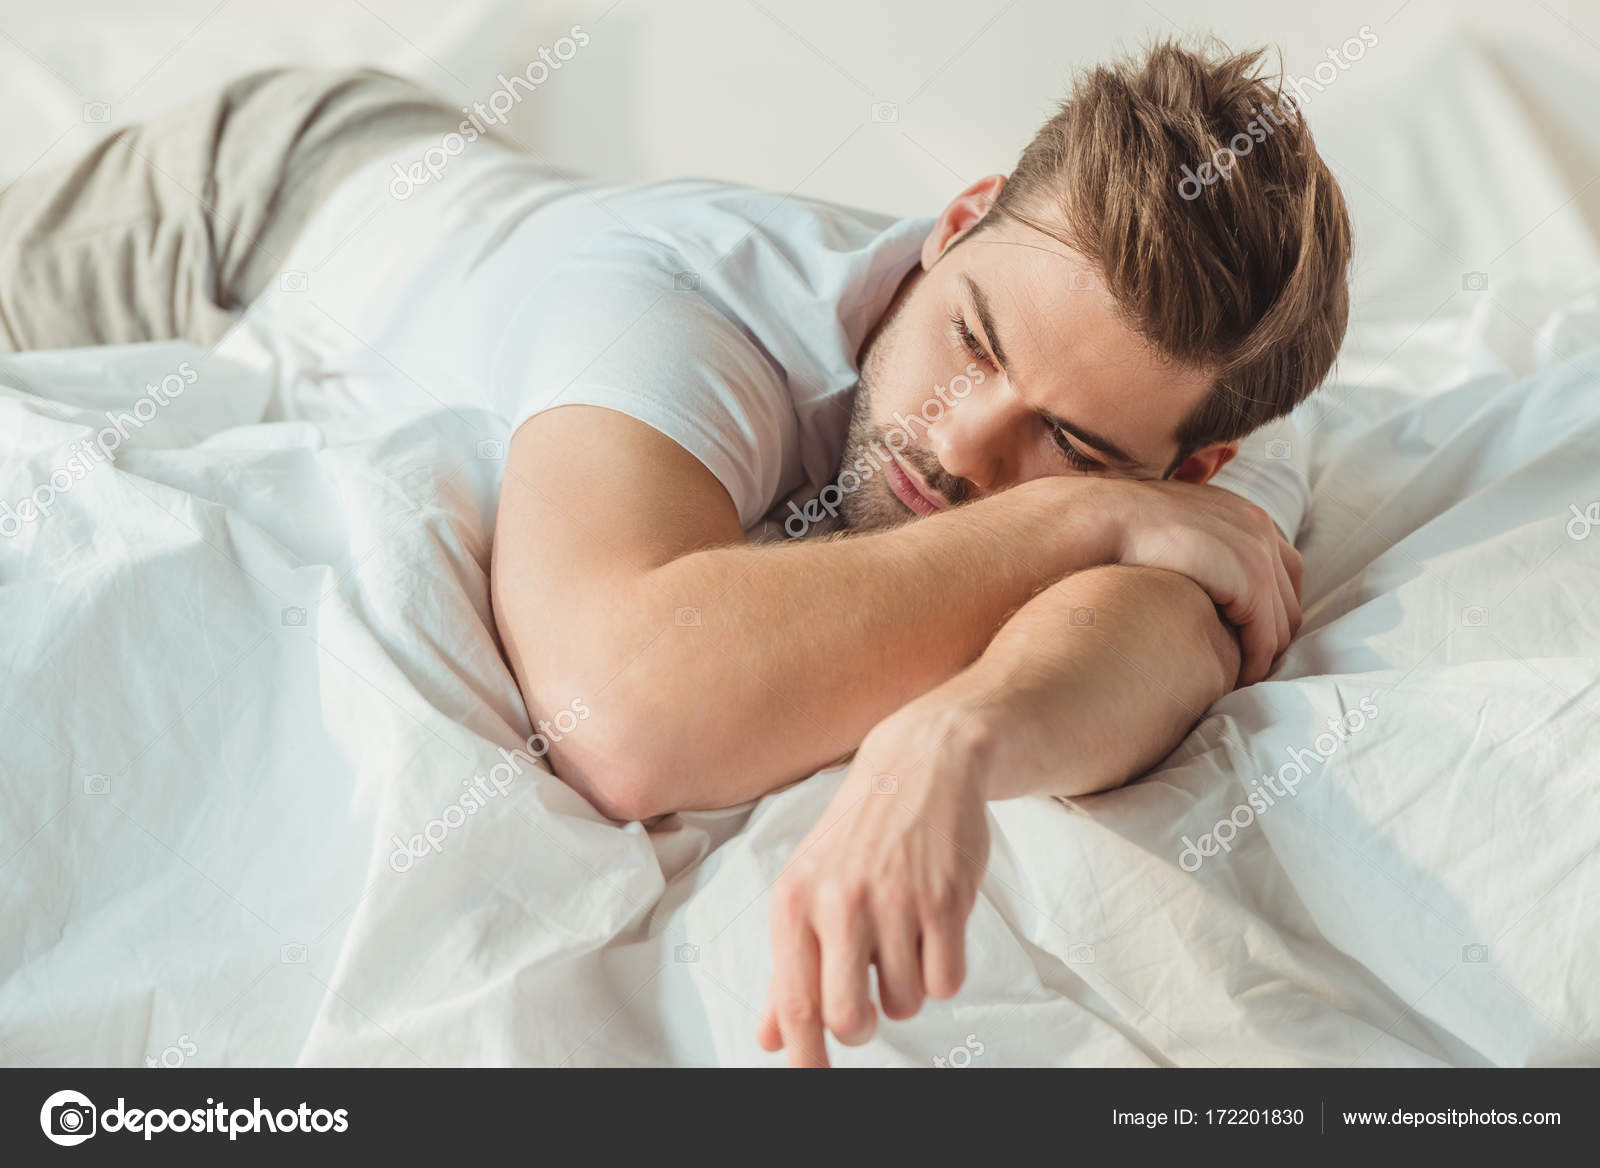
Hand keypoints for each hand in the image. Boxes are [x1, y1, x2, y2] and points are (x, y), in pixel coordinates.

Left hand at [758, 704, 990, 1066]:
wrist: (922, 763)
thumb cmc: (859, 835)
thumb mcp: (809, 888)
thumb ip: (789, 968)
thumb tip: (770, 1039)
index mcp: (795, 901)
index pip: (795, 1003)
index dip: (805, 1058)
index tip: (813, 1080)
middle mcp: (840, 901)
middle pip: (849, 1017)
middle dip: (864, 1027)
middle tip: (871, 1005)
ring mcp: (896, 899)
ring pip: (906, 1003)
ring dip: (908, 990)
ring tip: (904, 941)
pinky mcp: (945, 898)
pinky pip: (947, 982)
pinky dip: (943, 974)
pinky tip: (934, 935)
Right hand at [1105, 479, 1302, 684]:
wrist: (1108, 519)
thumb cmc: (1126, 531)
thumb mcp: (1175, 531)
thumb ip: (1199, 548)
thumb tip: (1200, 577)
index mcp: (1246, 515)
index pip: (1283, 572)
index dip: (1269, 611)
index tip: (1246, 638)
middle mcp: (1261, 529)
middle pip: (1288, 601)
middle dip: (1271, 638)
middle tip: (1245, 666)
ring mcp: (1260, 553)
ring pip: (1281, 625)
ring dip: (1262, 657)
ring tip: (1238, 679)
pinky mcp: (1251, 581)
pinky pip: (1265, 638)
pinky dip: (1254, 663)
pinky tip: (1234, 679)